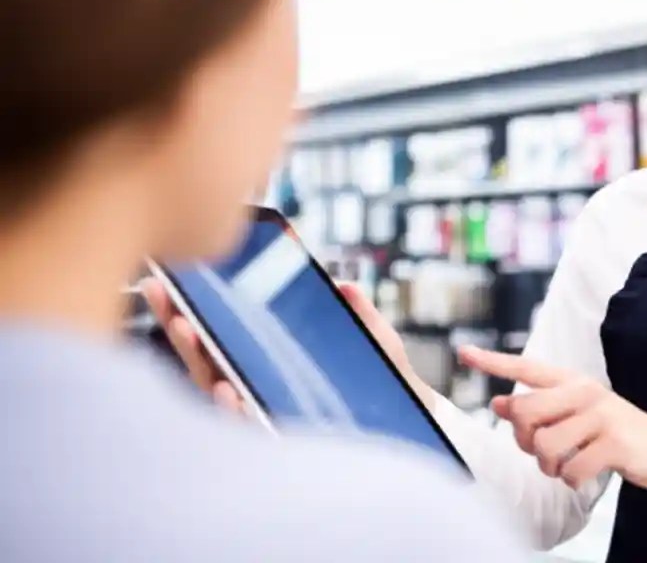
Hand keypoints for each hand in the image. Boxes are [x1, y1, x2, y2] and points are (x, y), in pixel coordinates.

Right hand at [140, 278, 436, 413]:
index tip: (166, 281)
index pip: (218, 335)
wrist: (407, 424)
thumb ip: (360, 317)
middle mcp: (254, 390)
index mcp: (265, 361)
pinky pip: (248, 429)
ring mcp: (260, 416)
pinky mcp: (277, 442)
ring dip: (199, 360)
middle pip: (204, 359)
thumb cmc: (381, 382)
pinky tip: (227, 390)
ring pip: (216, 391)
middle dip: (179, 328)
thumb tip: (346, 288)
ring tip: (187, 328)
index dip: (188, 311)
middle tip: (162, 294)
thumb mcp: (373, 344)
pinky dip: (233, 411)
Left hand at [458, 345, 646, 510]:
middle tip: (543, 452)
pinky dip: (572, 481)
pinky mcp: (614, 443)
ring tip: (566, 466)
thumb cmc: (614, 433)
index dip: (493, 362)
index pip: (526, 367)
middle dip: (524, 440)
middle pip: (525, 412)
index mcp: (573, 382)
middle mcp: (584, 392)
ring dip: (550, 467)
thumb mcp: (578, 415)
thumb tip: (498, 403)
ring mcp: (601, 416)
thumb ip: (541, 409)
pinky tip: (584, 475)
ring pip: (545, 446)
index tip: (463, 352)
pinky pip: (571, 470)